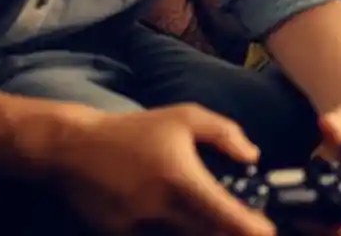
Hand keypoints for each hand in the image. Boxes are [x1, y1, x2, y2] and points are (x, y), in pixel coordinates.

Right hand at [51, 105, 274, 235]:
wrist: (72, 148)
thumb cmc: (134, 130)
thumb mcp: (185, 117)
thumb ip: (225, 134)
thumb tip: (253, 157)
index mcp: (181, 180)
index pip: (224, 215)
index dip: (251, 228)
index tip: (267, 231)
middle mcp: (161, 210)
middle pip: (208, 235)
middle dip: (231, 233)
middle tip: (247, 227)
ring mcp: (138, 228)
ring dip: (204, 233)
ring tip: (217, 222)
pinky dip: (175, 233)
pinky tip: (182, 220)